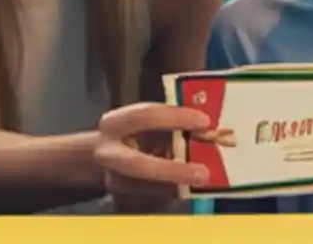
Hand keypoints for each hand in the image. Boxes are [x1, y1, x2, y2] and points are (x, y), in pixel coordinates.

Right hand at [94, 102, 211, 212]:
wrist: (109, 153)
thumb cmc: (138, 131)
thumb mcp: (153, 121)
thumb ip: (173, 125)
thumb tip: (204, 132)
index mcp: (114, 123)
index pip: (144, 115)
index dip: (175, 117)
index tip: (204, 122)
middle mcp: (107, 152)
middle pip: (138, 165)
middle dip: (172, 171)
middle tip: (203, 174)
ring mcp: (112, 178)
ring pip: (147, 187)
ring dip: (177, 184)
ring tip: (200, 177)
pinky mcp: (122, 197)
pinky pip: (152, 197)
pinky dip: (173, 190)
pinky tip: (185, 183)